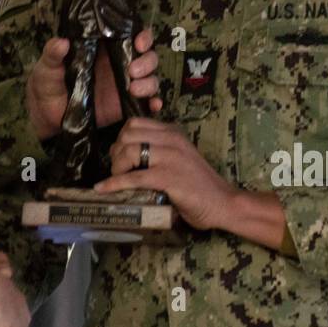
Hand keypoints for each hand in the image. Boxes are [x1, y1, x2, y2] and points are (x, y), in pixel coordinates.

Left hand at [27, 29, 161, 141]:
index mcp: (104, 48)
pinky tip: (153, 106)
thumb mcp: (47, 66)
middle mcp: (119, 63)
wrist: (47, 113)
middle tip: (132, 71)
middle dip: (147, 61)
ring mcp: (124, 84)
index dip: (143, 36)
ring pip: (151, 78)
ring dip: (150, 82)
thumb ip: (53, 54)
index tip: (138, 43)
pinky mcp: (124, 105)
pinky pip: (146, 102)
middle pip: (147, 56)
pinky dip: (154, 103)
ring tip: (133, 89)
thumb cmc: (48, 82)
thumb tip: (61, 42)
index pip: (132, 35)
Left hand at [94, 117, 239, 231]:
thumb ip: (160, 151)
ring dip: (116, 166)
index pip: (135, 123)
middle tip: (118, 168)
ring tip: (117, 178)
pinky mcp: (168, 177)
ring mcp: (170, 157)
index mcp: (173, 133)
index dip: (121, 138)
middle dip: (116, 151)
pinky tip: (104, 189)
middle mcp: (171, 140)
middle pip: (128, 134)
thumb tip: (128, 156)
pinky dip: (115, 183)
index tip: (119, 155)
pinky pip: (134, 177)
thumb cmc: (200, 185)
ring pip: (129, 151)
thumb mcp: (180, 158)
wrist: (223, 203)